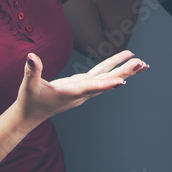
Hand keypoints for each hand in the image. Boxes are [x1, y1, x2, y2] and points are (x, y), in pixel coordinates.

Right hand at [12, 50, 147, 128]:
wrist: (29, 116)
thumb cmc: (29, 101)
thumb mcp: (28, 86)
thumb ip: (32, 71)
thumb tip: (31, 56)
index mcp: (70, 94)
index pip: (91, 87)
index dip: (106, 84)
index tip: (122, 81)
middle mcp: (81, 93)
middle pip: (106, 81)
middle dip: (124, 72)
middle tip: (142, 64)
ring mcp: (83, 90)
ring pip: (107, 78)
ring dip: (124, 70)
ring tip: (142, 63)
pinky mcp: (81, 86)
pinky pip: (101, 76)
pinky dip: (113, 69)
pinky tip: (124, 64)